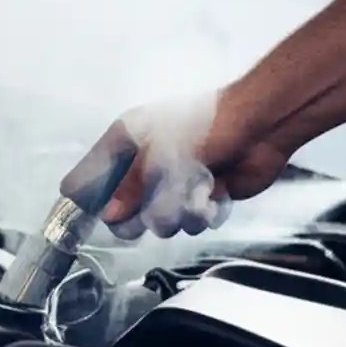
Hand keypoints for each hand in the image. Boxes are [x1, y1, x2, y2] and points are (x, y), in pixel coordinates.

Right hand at [59, 88, 294, 239]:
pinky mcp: (197, 198)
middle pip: (124, 212)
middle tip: (155, 205)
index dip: (86, 196)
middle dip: (142, 214)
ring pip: (159, 222)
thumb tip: (110, 214)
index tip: (83, 214)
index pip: (92, 173)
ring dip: (179, 212)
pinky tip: (214, 191)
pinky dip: (202, 212)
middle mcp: (147, 164)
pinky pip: (188, 223)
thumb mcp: (160, 152)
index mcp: (128, 140)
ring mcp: (172, 183)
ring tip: (196, 189)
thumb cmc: (210, 123)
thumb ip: (131, 186)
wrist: (261, 127)